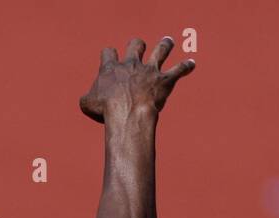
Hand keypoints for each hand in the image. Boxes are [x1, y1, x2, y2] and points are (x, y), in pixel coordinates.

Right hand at [79, 36, 193, 122]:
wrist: (127, 113)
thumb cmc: (105, 110)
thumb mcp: (87, 104)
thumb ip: (88, 97)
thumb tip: (89, 99)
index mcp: (111, 68)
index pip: (108, 52)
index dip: (109, 54)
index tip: (109, 58)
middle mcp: (132, 64)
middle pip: (136, 45)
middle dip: (138, 45)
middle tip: (139, 47)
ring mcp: (149, 71)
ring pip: (161, 50)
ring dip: (165, 45)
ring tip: (167, 42)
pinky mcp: (164, 80)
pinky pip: (179, 70)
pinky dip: (186, 67)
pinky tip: (191, 64)